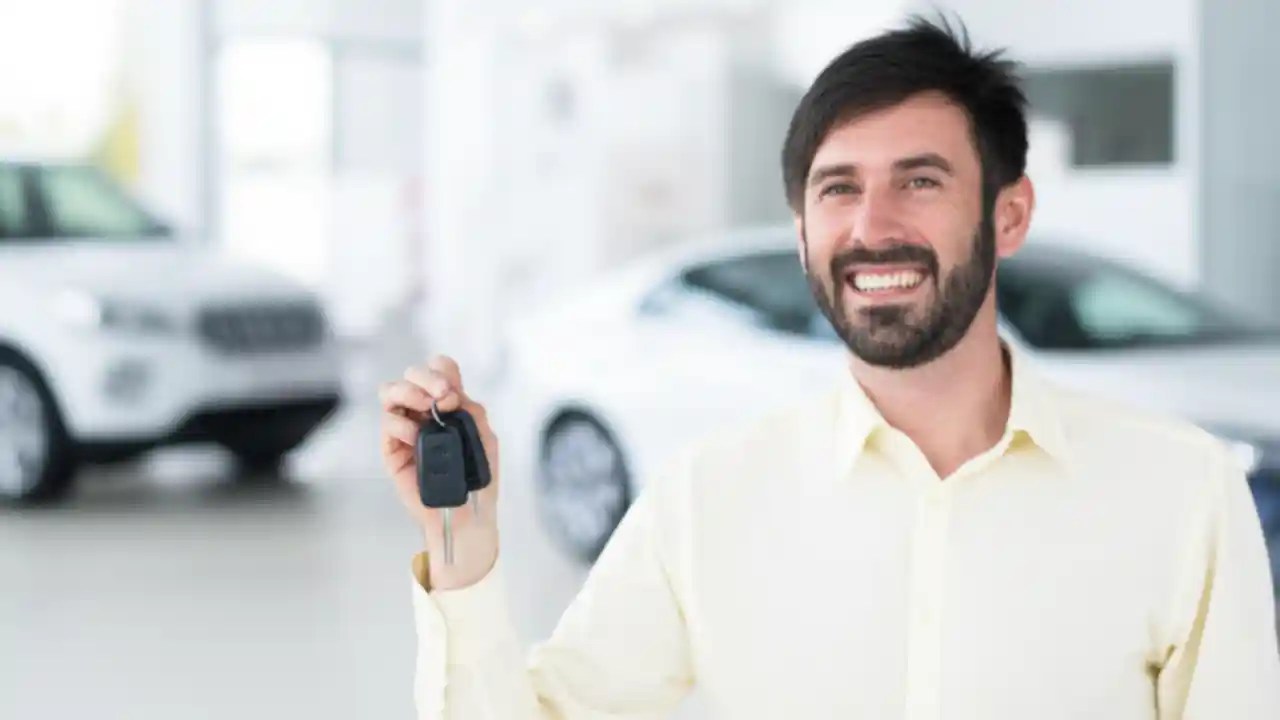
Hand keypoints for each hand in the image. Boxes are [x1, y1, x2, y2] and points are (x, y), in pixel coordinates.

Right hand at [379, 355, 499, 589]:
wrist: (466, 513)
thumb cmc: (477, 477)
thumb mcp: (483, 437)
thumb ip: (470, 410)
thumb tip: (449, 395)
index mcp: (448, 404)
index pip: (439, 370)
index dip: (442, 372)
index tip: (452, 392)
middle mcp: (423, 411)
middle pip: (412, 374)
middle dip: (426, 377)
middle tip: (442, 396)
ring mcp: (406, 427)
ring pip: (391, 391)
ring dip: (408, 391)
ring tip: (424, 408)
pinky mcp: (392, 449)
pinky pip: (388, 423)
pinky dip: (402, 424)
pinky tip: (417, 437)